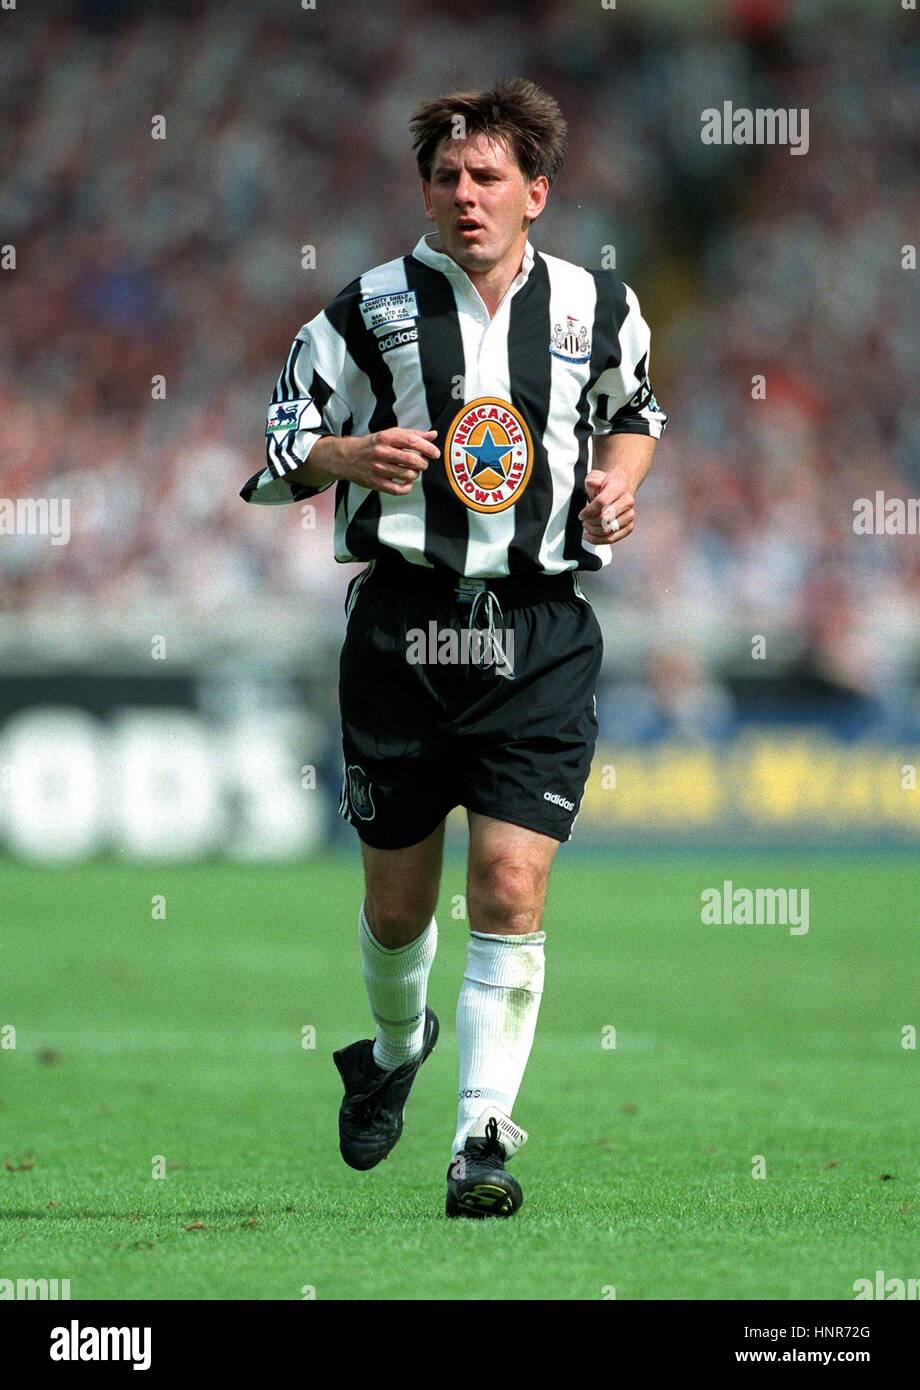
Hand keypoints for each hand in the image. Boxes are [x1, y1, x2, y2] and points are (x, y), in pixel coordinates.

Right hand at [323, 428, 439, 495]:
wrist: (346, 457)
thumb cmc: (372, 445)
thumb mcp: (390, 434)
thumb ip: (412, 434)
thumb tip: (433, 435)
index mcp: (386, 437)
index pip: (412, 441)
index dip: (428, 448)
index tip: (435, 453)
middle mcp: (382, 452)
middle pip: (412, 460)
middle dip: (423, 464)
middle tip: (423, 464)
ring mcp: (378, 469)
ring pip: (408, 475)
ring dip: (415, 474)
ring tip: (412, 471)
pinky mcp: (375, 483)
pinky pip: (398, 489)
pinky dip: (407, 487)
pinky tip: (407, 483)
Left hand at [578, 469, 635, 545]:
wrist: (619, 491)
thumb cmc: (604, 485)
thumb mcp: (596, 477)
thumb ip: (592, 480)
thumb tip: (593, 484)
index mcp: (619, 488)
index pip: (602, 502)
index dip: (588, 511)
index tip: (581, 515)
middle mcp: (628, 501)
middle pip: (604, 519)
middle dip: (590, 522)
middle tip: (584, 521)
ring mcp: (630, 515)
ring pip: (608, 531)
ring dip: (593, 531)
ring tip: (587, 526)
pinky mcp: (629, 527)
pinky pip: (612, 538)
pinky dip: (598, 540)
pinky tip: (590, 535)